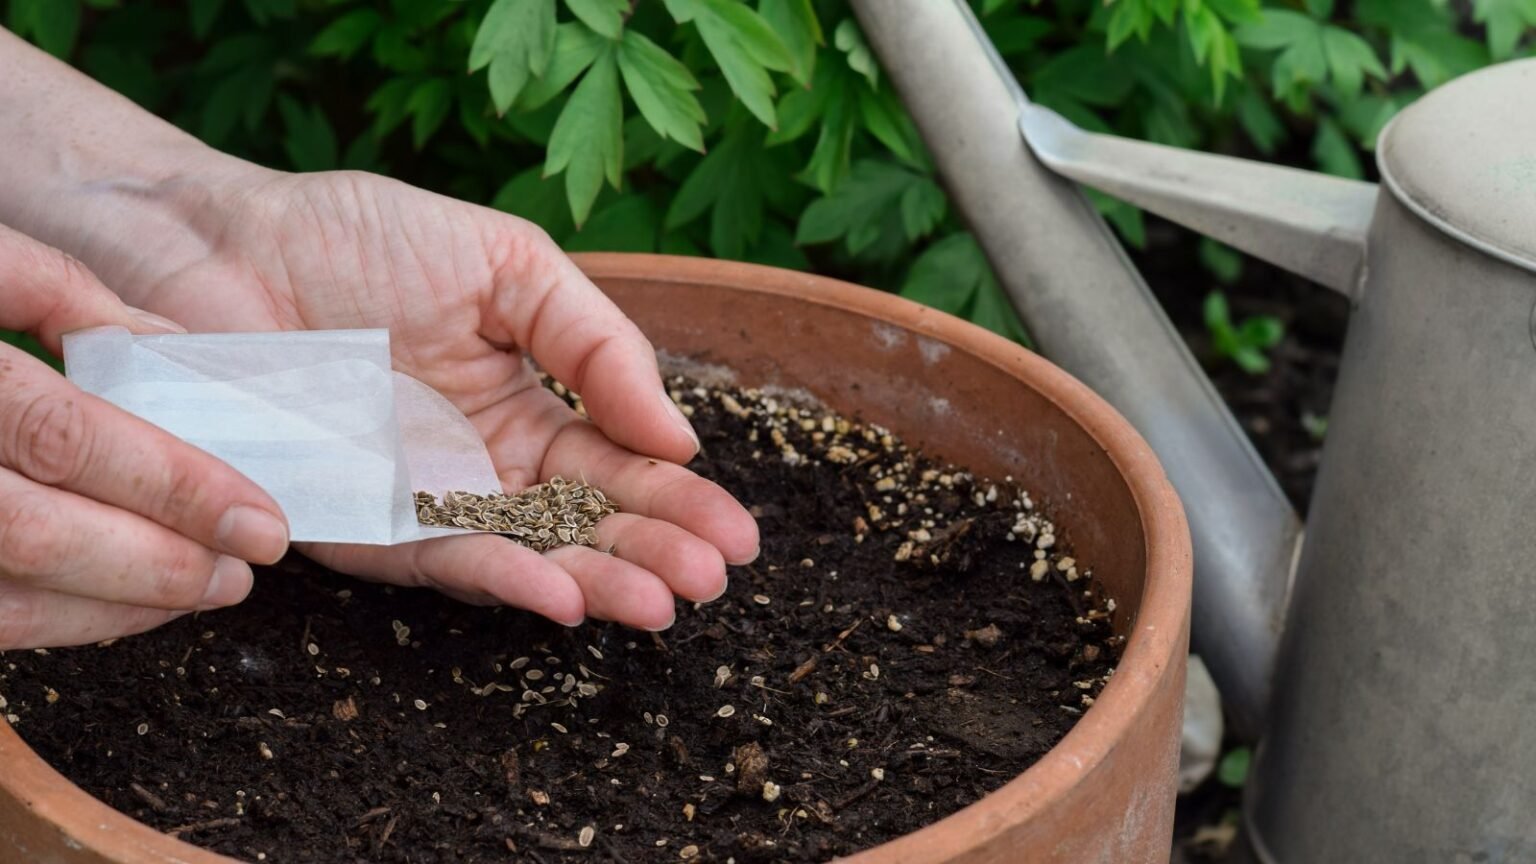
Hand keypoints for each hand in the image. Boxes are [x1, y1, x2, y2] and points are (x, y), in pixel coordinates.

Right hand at [0, 223, 289, 648]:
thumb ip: (59, 291)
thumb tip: (174, 352)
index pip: (57, 437)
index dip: (169, 484)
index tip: (260, 519)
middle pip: (32, 531)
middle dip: (156, 563)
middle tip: (243, 570)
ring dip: (113, 607)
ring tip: (202, 589)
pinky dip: (53, 621)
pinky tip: (120, 605)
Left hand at [111, 168, 757, 630]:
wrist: (218, 240)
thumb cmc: (359, 238)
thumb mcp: (510, 264)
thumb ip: (595, 343)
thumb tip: (677, 434)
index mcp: (524, 405)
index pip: (617, 464)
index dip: (677, 498)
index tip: (737, 532)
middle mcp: (481, 466)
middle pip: (583, 521)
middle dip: (654, 550)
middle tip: (715, 576)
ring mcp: (423, 500)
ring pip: (525, 555)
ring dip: (596, 581)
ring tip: (663, 601)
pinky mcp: (360, 525)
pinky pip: (438, 560)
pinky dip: (501, 580)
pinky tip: (562, 592)